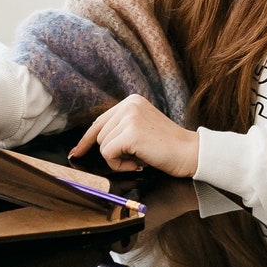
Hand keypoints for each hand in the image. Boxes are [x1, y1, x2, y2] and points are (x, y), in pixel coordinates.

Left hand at [70, 94, 199, 177]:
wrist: (190, 153)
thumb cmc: (168, 147)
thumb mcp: (142, 128)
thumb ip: (121, 129)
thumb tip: (91, 143)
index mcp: (131, 101)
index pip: (100, 121)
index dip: (86, 139)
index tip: (76, 152)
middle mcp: (129, 104)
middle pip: (99, 135)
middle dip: (113, 152)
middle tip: (136, 158)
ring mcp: (129, 117)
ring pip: (102, 146)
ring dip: (118, 159)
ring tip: (140, 158)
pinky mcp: (130, 133)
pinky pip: (108, 154)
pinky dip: (120, 165)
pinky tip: (139, 163)